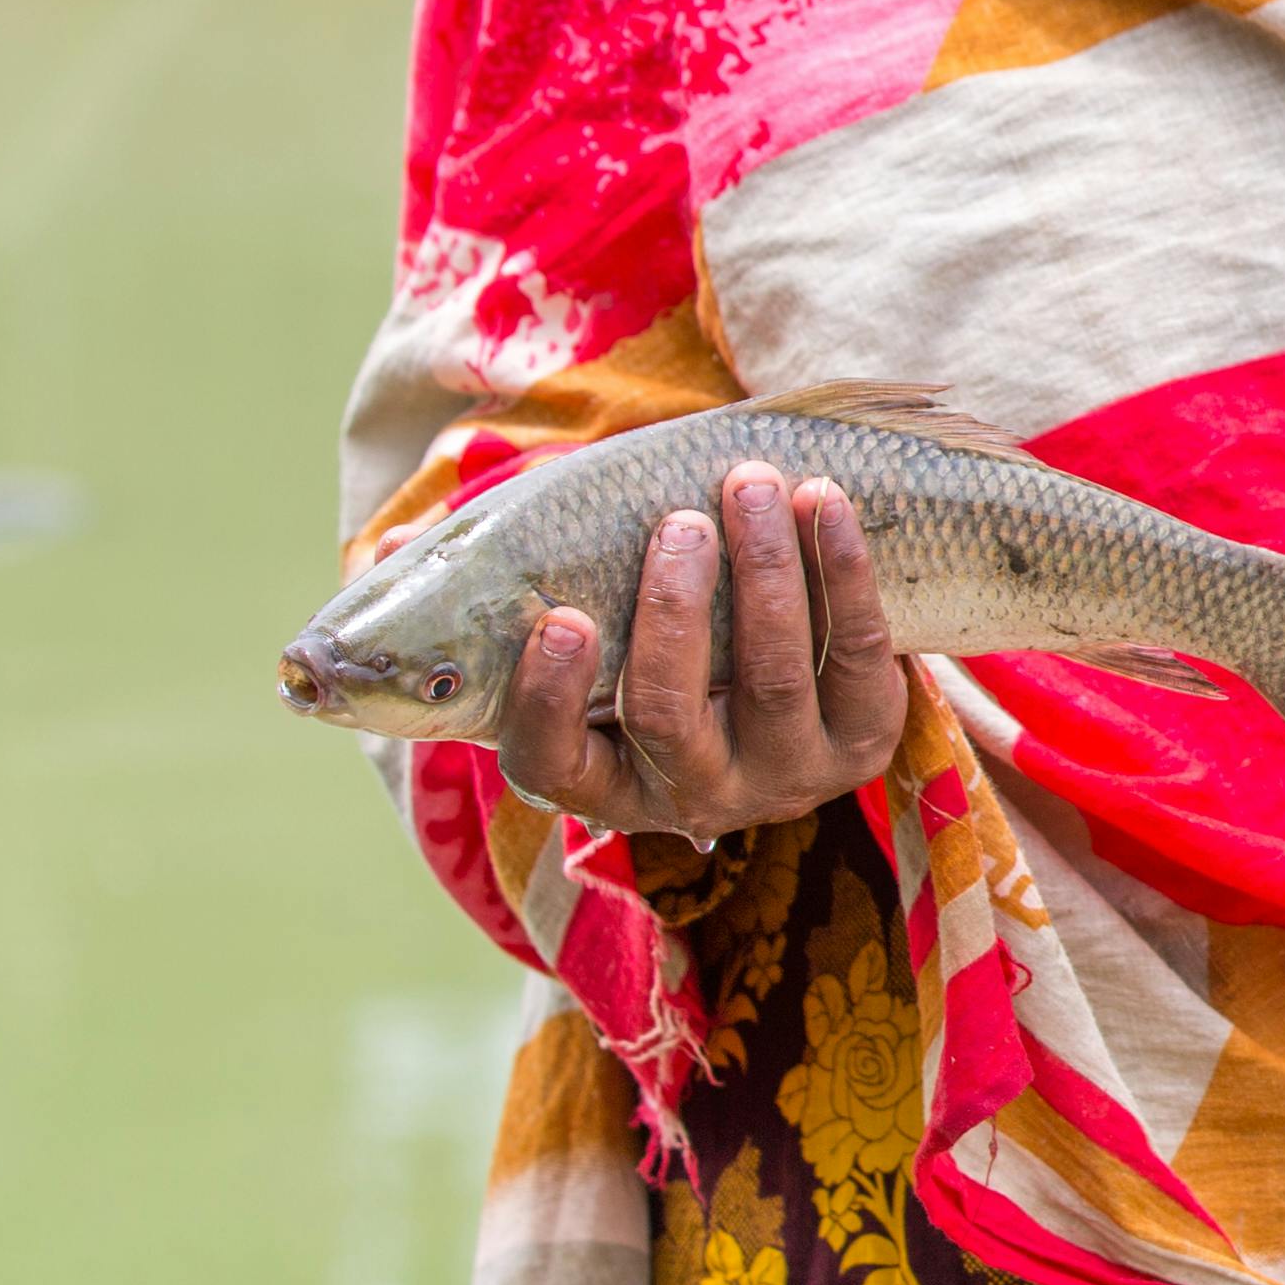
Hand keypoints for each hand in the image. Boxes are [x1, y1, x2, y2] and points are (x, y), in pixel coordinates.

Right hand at [493, 464, 911, 837]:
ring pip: (772, 679)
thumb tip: (419, 528)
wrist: (800, 696)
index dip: (548, 699)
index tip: (561, 618)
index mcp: (606, 783)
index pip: (551, 765)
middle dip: (673, 610)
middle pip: (666, 713)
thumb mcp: (599, 648)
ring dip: (764, 571)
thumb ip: (522, 596)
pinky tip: (822, 502)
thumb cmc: (664, 650)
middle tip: (680, 524)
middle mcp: (693, 797)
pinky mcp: (864, 744)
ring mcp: (785, 777)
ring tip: (751, 487)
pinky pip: (860, 654)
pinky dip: (842, 571)